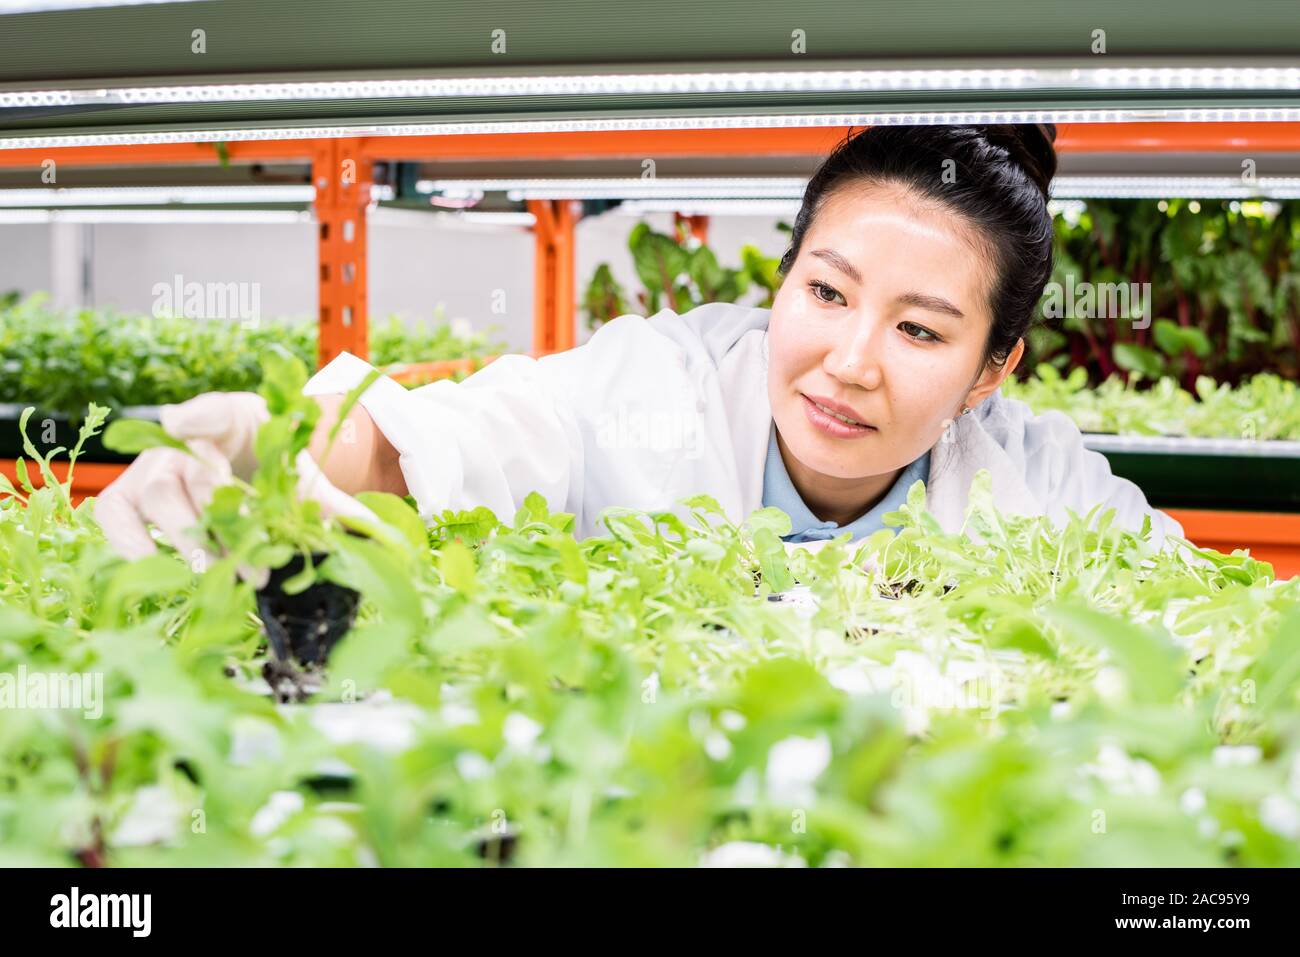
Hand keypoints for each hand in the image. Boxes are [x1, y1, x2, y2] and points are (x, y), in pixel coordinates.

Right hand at [95, 391, 373, 565]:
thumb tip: (386, 538)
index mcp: (234, 418)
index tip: (180, 420)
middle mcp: (186, 439)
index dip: (198, 414)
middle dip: (225, 520)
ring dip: (189, 540)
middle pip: (195, 472)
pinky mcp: (128, 496)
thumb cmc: (267, 466)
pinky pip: (115, 515)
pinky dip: (129, 542)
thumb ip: (335, 503)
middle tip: (252, 565)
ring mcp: (153, 466)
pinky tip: (159, 570)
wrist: (236, 467)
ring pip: (159, 497)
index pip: (214, 409)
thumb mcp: (301, 477)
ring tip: (217, 574)